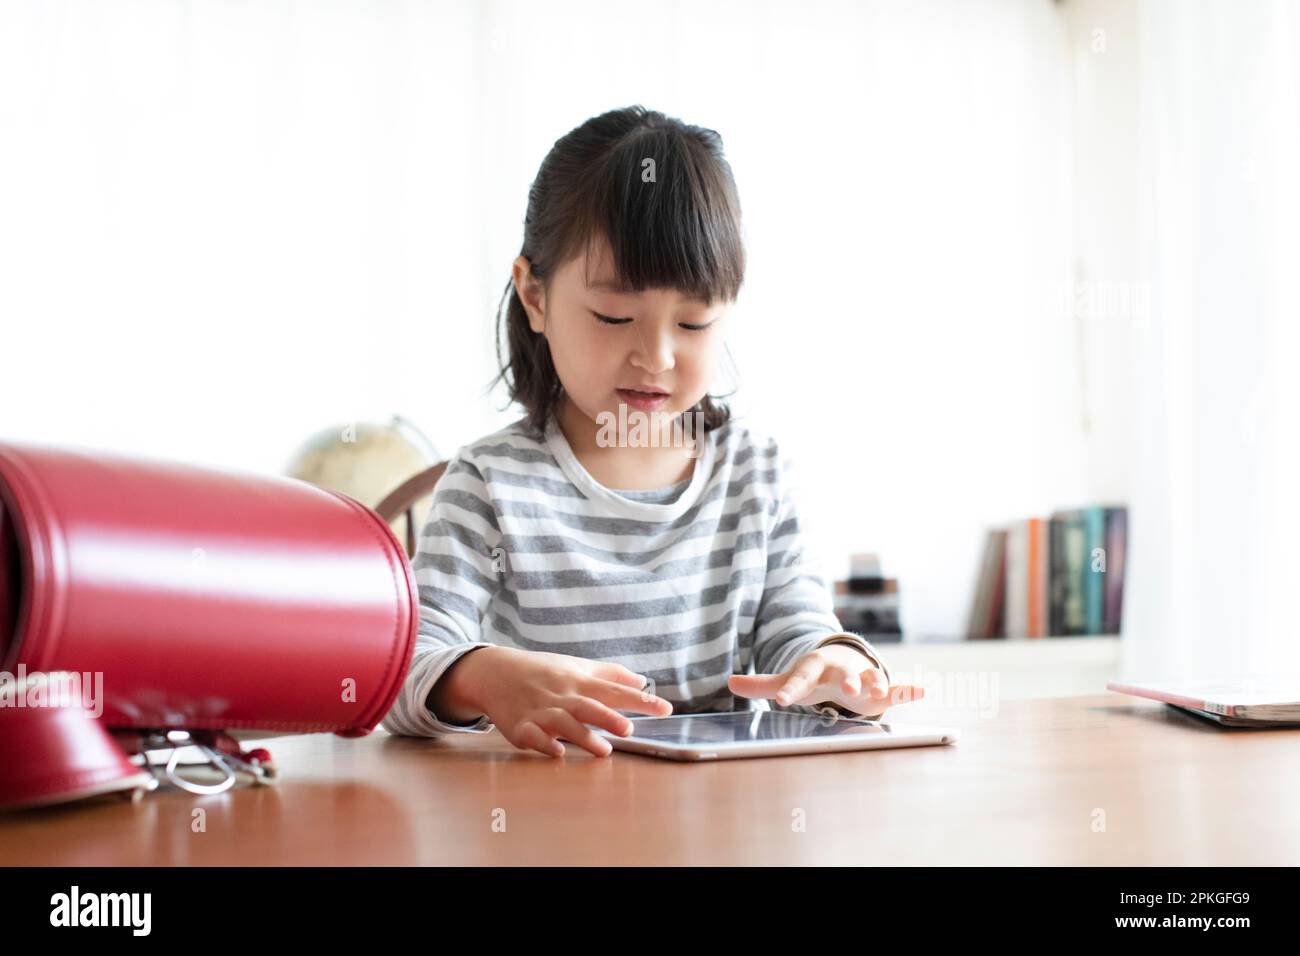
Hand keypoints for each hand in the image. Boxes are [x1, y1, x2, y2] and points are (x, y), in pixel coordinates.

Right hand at [441, 646, 673, 757]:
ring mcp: (541, 711)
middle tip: (629, 730)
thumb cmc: (544, 671)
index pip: (614, 690)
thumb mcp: (577, 666)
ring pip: (564, 723)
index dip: (641, 700)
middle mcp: (563, 696)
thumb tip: (642, 681)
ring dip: (583, 736)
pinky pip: (533, 736)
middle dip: (608, 717)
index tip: (665, 709)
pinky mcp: (521, 726)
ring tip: (604, 750)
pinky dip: (545, 744)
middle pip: (588, 706)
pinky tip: (558, 752)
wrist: (497, 672)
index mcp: (579, 681)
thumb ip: (611, 675)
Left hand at [728, 643, 924, 717]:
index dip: (790, 688)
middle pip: (842, 674)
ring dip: (875, 683)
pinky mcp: (881, 689)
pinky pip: (896, 688)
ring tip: (879, 689)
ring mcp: (862, 677)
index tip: (780, 700)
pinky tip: (921, 689)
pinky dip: (908, 689)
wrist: (843, 663)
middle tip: (846, 691)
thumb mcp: (790, 678)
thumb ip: (762, 684)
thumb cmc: (814, 675)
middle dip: (846, 681)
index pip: (800, 677)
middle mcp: (840, 670)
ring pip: (871, 678)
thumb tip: (729, 682)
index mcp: (814, 667)